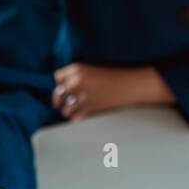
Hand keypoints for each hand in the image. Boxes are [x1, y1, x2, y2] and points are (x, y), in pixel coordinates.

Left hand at [53, 63, 173, 120]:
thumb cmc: (113, 77)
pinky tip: (84, 116)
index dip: (61, 84)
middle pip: (58, 95)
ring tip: (77, 110)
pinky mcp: (90, 110)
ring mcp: (83, 96)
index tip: (65, 90)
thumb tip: (60, 91)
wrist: (131, 85)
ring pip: (65, 110)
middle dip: (59, 101)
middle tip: (61, 105)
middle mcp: (77, 82)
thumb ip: (74, 77)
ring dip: (69, 112)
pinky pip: (74, 119)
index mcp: (78, 69)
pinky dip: (78, 119)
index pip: (57, 78)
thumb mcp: (91, 70)